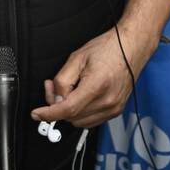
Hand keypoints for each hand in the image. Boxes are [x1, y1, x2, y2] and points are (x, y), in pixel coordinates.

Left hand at [31, 25, 155, 128]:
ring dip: (69, 111)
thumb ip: (62, 81)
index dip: (49, 114)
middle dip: (57, 106)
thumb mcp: (77, 58)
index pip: (67, 109)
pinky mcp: (116, 110)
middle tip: (52, 88)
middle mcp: (107, 101)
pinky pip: (91, 120)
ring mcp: (113, 108)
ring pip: (80, 122)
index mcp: (97, 86)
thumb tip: (55, 99)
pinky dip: (81, 113)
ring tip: (69, 90)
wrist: (132, 47)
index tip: (37, 114)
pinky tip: (80, 96)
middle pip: (72, 117)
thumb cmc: (108, 49)